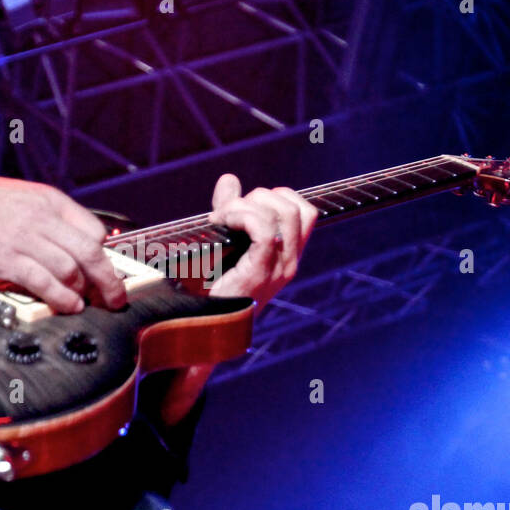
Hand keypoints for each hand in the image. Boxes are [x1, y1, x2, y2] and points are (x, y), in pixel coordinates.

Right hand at [0, 173, 125, 313]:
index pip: (94, 230)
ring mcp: (25, 239)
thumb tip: (77, 245)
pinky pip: (44, 283)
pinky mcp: (7, 260)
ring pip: (71, 270)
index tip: (105, 270)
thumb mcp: (26, 197)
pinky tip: (68, 306)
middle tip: (116, 298)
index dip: (104, 255)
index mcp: (51, 200)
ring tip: (84, 303)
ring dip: (83, 292)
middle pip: (91, 253)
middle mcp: (42, 218)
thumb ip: (52, 218)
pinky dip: (62, 298)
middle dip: (109, 280)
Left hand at [205, 173, 317, 314]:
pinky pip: (264, 230)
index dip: (278, 196)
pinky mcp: (260, 273)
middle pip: (296, 207)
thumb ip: (230, 210)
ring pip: (283, 214)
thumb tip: (229, 179)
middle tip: (228, 214)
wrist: (203, 329)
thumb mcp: (224, 241)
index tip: (245, 206)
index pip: (306, 212)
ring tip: (222, 219)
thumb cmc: (211, 288)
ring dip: (248, 205)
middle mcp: (289, 262)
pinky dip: (242, 215)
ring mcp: (277, 269)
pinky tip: (222, 223)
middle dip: (259, 197)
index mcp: (286, 256)